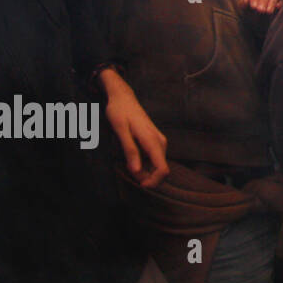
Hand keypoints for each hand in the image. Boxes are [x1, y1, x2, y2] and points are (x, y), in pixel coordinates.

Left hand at [99, 69, 169, 188]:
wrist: (123, 98)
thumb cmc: (119, 112)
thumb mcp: (120, 131)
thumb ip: (130, 150)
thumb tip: (136, 171)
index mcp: (152, 141)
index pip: (162, 168)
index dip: (153, 181)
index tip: (138, 184)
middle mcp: (160, 141)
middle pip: (162, 169)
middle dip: (148, 178)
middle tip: (130, 177)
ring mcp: (159, 140)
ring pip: (159, 164)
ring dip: (146, 172)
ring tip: (129, 168)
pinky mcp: (155, 140)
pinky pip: (155, 158)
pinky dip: (146, 165)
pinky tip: (133, 161)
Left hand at [241, 0, 282, 14]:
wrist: (260, 15)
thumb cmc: (251, 9)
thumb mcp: (245, 6)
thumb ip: (244, 4)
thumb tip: (246, 1)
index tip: (253, 7)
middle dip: (263, 1)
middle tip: (260, 10)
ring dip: (271, 3)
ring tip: (268, 12)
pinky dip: (280, 2)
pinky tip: (278, 7)